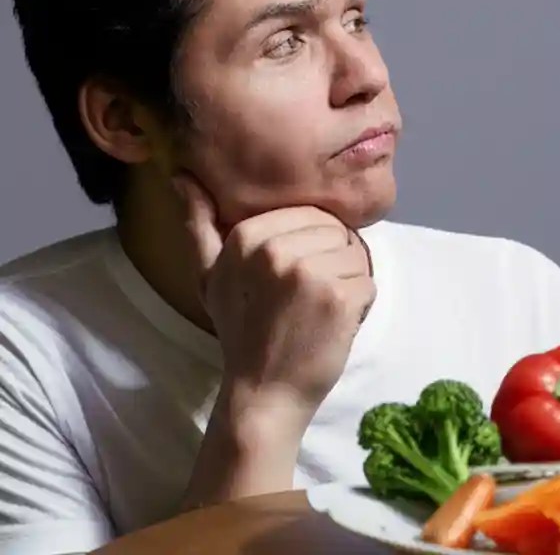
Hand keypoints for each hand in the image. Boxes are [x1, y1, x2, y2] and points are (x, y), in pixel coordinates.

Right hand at [173, 174, 375, 427]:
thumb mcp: (210, 275)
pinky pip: (368, 282)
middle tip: (306, 299)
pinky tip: (333, 325)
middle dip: (333, 261)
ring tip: (319, 311)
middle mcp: (276, 249)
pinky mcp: (339, 298)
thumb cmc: (241, 332)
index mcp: (246, 235)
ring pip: (357, 255)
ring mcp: (309, 273)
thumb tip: (182, 175)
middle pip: (337, 231)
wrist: (262, 393)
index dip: (313, 246)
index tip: (291, 280)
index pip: (311, 214)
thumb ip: (198, 224)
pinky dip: (360, 304)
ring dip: (349, 283)